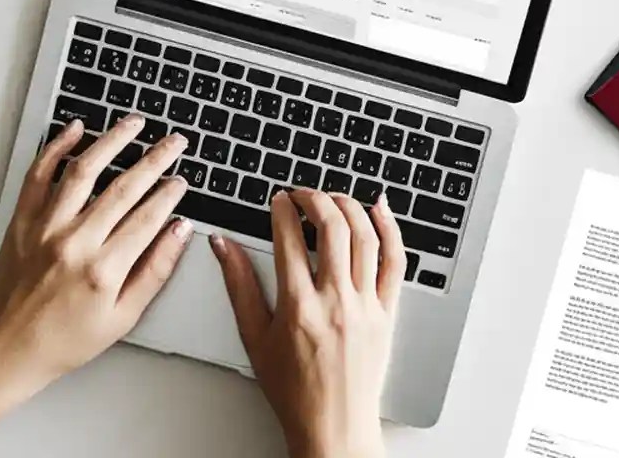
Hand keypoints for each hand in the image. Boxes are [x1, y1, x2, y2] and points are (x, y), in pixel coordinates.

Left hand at [0, 115, 194, 404]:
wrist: (6, 349)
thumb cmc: (65, 340)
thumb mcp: (123, 317)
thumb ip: (155, 270)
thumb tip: (180, 232)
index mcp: (104, 270)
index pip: (148, 217)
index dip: (170, 194)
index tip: (182, 180)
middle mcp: (75, 242)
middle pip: (124, 187)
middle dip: (155, 159)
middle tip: (173, 143)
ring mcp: (45, 228)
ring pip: (84, 170)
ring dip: (112, 140)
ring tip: (133, 123)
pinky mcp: (22, 222)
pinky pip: (39, 175)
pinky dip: (57, 148)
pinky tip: (75, 130)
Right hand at [211, 189, 404, 457]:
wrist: (334, 425)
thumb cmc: (292, 388)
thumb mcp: (254, 337)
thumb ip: (239, 285)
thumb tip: (222, 246)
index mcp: (298, 306)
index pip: (289, 239)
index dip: (283, 209)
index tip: (279, 200)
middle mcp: (335, 301)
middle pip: (332, 228)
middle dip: (316, 198)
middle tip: (303, 193)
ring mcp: (366, 306)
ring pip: (365, 237)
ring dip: (349, 207)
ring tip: (334, 198)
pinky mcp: (388, 312)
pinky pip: (396, 262)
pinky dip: (390, 230)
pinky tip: (379, 210)